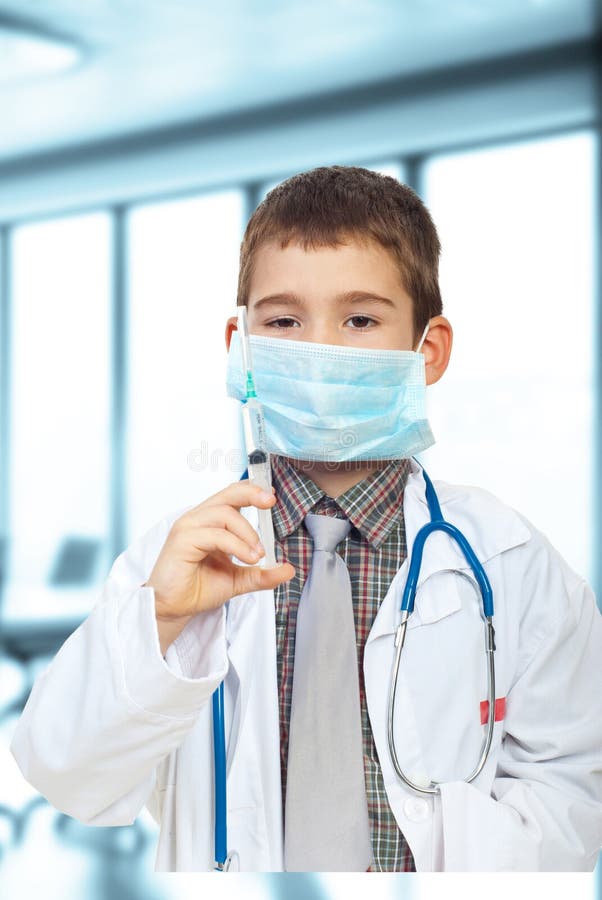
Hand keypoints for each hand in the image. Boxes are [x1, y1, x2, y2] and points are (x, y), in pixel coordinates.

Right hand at [146, 480, 294, 626]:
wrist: (173, 608)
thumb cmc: (198, 588)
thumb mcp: (238, 579)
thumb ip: (261, 574)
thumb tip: (288, 570)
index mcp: (210, 521)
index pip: (232, 495)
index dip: (252, 490)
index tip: (272, 497)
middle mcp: (199, 519)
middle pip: (228, 493)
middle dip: (252, 494)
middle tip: (270, 503)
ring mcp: (188, 527)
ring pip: (225, 513)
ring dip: (247, 533)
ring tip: (257, 554)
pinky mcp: (182, 541)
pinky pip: (216, 535)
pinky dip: (237, 546)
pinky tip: (247, 558)